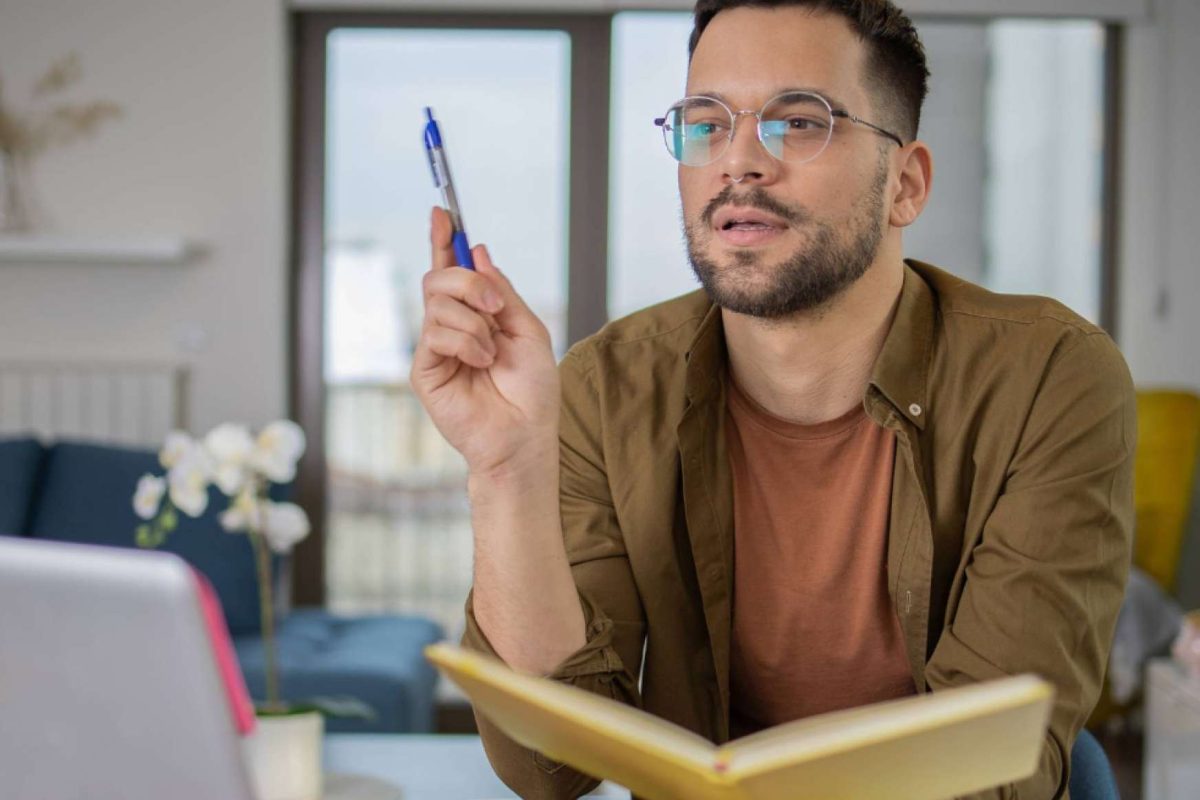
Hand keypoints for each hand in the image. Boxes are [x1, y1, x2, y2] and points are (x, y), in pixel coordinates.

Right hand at [410, 207, 559, 476]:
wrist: (523, 436)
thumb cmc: (531, 391)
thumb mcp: (527, 330)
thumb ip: (501, 292)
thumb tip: (479, 252)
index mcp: (477, 315)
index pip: (452, 270)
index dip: (445, 240)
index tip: (442, 212)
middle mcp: (452, 326)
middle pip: (438, 278)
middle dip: (468, 281)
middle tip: (495, 307)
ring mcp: (436, 348)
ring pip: (436, 303)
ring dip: (474, 323)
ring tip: (491, 354)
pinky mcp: (425, 370)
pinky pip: (435, 334)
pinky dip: (465, 342)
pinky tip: (480, 363)